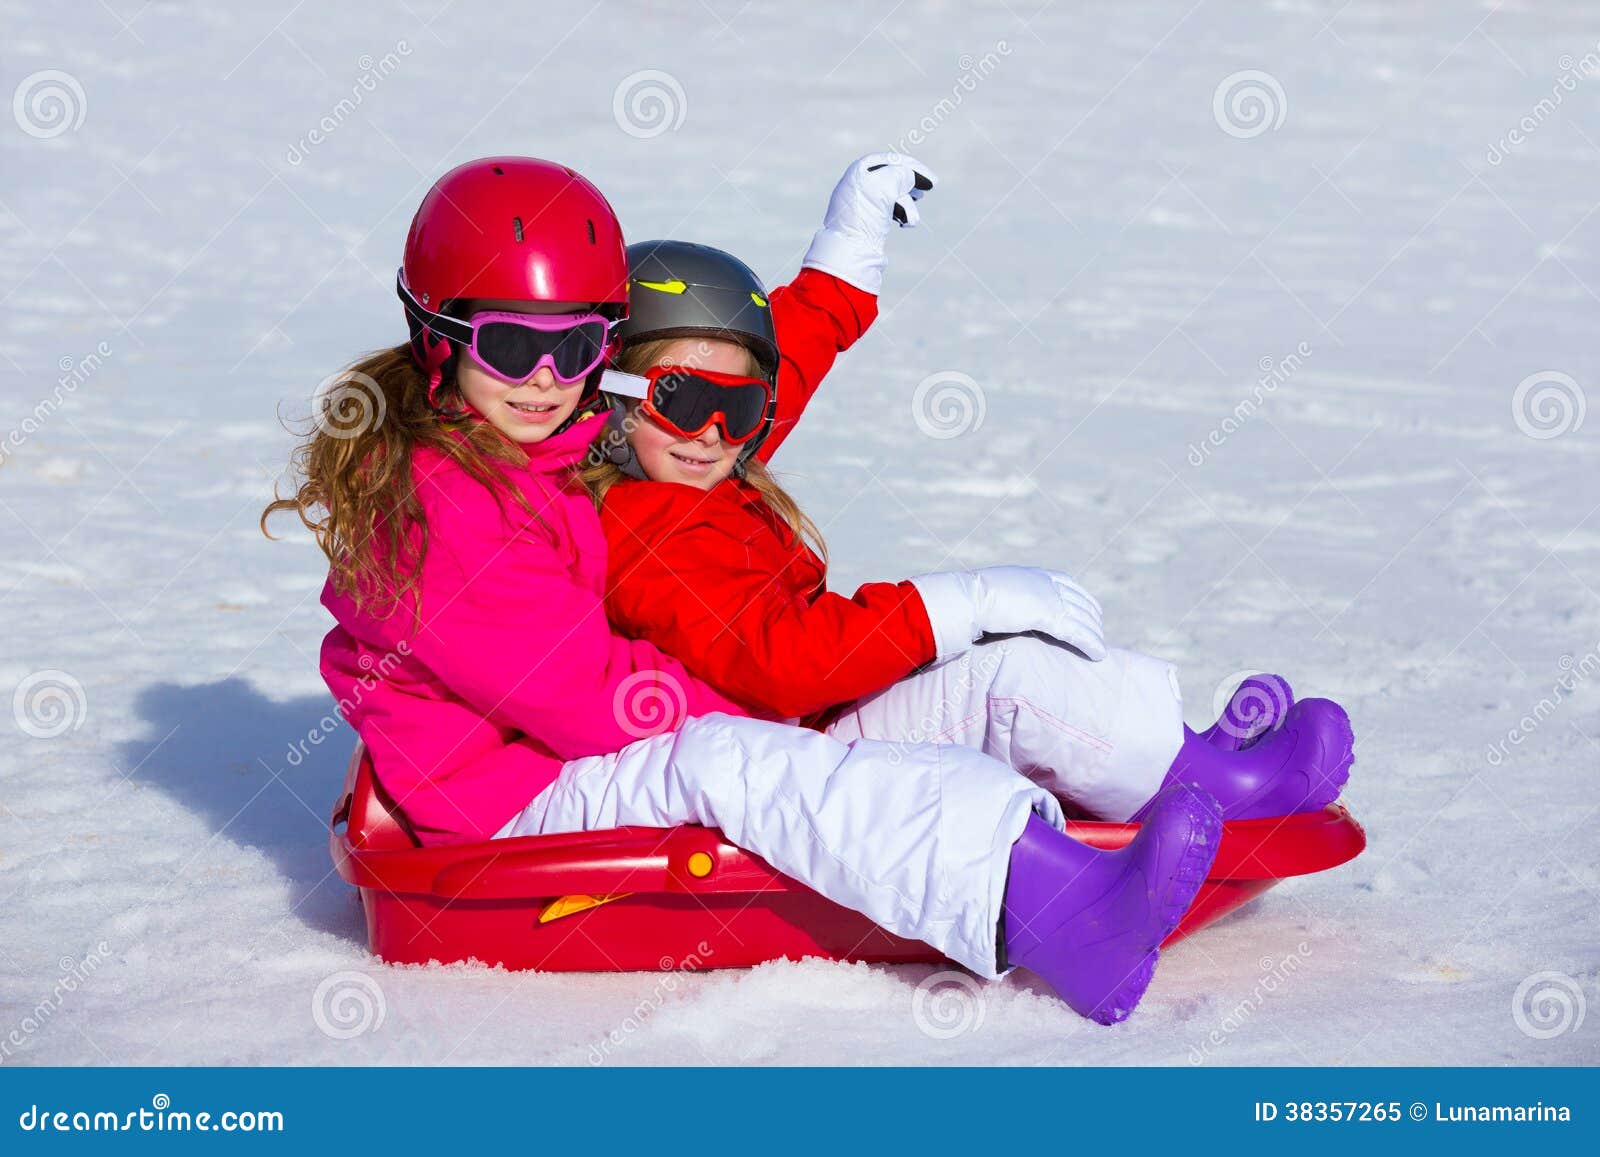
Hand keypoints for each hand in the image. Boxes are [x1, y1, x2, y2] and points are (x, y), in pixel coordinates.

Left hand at [802, 152, 937, 293]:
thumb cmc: (865, 217)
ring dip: (907, 204)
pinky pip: (888, 209)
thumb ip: (900, 174)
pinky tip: (905, 223)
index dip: (915, 169)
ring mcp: (863, 201)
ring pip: (893, 194)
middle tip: (926, 191)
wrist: (850, 251)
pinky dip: (900, 213)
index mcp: (860, 170)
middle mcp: (860, 182)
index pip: (893, 161)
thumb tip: (909, 177)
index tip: (933, 182)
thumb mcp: (884, 187)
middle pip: (894, 176)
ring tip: (912, 218)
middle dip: (911, 185)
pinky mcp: (868, 219)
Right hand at [909, 566, 1105, 660]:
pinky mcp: (1050, 615)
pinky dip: (1091, 643)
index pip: (1067, 584)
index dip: (1081, 599)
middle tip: (1098, 634)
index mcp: (1033, 574)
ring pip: (1083, 617)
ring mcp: (1049, 597)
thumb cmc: (970, 599)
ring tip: (1101, 650)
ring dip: (1095, 634)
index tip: (1089, 611)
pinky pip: (1078, 632)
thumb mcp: (993, 593)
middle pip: (1080, 600)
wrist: (967, 598)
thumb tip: (997, 609)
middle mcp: (1046, 582)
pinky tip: (1099, 654)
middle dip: (1092, 618)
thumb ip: (1005, 599)